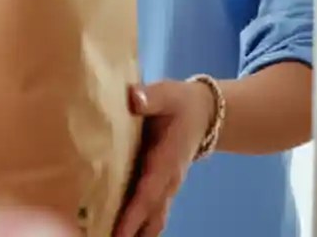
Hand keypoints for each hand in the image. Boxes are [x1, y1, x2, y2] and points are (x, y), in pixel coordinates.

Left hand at [114, 80, 215, 236]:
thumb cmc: (179, 103)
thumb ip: (150, 97)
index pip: (148, 193)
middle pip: (150, 218)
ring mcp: (165, 190)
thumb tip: (134, 98)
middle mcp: (167, 182)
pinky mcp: (158, 190)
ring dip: (133, 234)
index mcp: (166, 162)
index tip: (118, 233)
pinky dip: (134, 228)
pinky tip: (112, 232)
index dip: (133, 215)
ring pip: (151, 222)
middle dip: (131, 233)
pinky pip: (148, 216)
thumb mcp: (167, 95)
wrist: (203, 114)